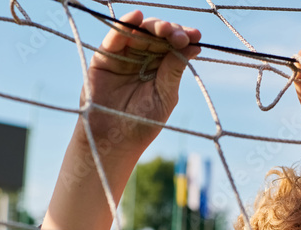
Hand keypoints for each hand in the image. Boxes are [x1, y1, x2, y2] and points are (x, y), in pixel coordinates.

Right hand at [79, 10, 200, 157]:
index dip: (184, 37)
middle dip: (170, 30)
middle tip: (179, 36)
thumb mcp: (164, 96)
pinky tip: (137, 18)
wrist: (113, 141)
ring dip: (152, 26)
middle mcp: (144, 57)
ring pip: (139, 31)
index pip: (174, 45)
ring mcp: (124, 55)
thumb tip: (194, 45)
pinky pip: (116, 36)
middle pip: (158, 34)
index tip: (195, 36)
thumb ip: (173, 70)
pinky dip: (125, 24)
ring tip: (164, 29)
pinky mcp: (105, 57)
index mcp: (162, 67)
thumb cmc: (142, 123)